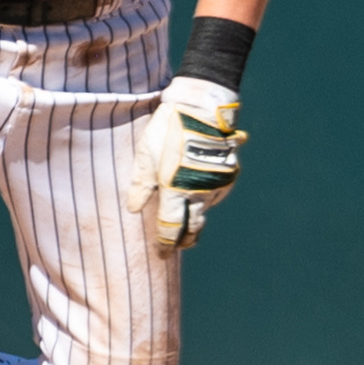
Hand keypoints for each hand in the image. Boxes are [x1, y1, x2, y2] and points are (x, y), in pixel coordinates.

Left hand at [124, 76, 241, 247]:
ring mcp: (218, 185)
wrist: (202, 110)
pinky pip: (216, 195)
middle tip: (177, 246)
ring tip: (186, 221)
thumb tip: (134, 209)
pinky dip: (205, 199)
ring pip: (205, 210)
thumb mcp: (145, 156)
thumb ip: (140, 185)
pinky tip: (197, 196)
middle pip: (194, 226)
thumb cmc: (167, 131)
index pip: (172, 227)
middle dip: (185, 238)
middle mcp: (200, 193)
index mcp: (176, 190)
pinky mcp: (229, 175)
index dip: (166, 243)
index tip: (162, 254)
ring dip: (195, 217)